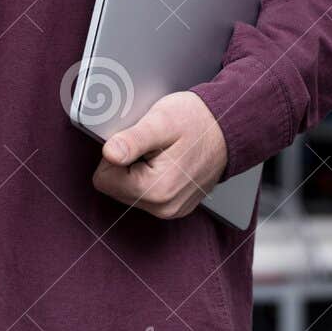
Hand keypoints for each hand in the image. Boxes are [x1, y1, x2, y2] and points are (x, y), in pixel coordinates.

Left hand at [92, 91, 227, 218]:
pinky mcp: (174, 206)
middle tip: (149, 145)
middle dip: (125, 163)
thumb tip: (109, 154)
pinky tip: (165, 160)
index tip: (135, 142)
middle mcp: (163, 207)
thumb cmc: (196, 120)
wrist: (228, 128)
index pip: (103, 179)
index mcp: (156, 190)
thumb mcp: (161, 121)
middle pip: (114, 187)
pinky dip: (148, 176)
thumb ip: (133, 140)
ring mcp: (170, 209)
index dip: (114, 154)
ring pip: (127, 191)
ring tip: (158, 151)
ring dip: (136, 169)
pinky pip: (144, 194)